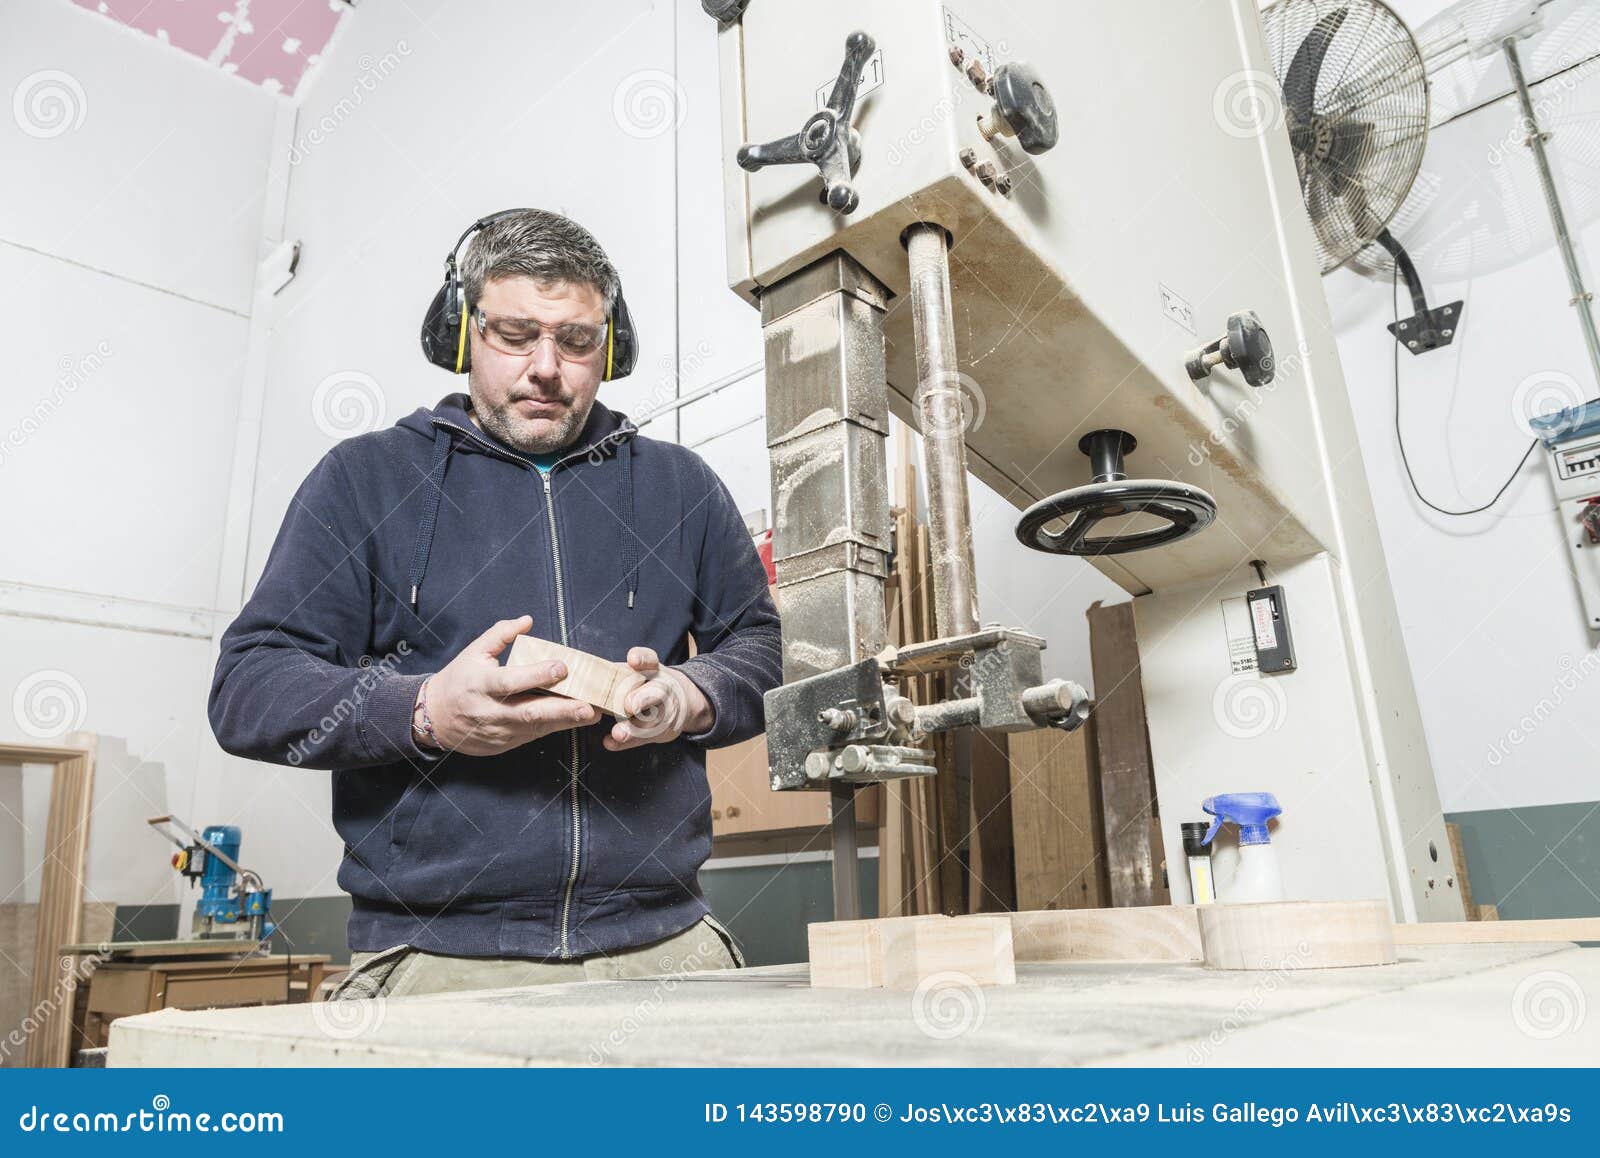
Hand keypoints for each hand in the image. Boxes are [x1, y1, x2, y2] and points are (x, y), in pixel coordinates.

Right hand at [414, 616, 598, 755]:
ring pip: (535, 728)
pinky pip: (532, 736)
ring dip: (565, 722)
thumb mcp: (474, 652)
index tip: (562, 667)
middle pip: (529, 712)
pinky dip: (554, 728)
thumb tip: (527, 620)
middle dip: (562, 710)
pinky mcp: (504, 744)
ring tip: (592, 714)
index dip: (537, 675)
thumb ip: (500, 634)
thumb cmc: (458, 680)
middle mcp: (490, 710)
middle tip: (589, 705)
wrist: (434, 718)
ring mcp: (497, 731)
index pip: (511, 681)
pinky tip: (574, 720)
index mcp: (480, 684)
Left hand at [602, 647, 713, 751]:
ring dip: (634, 728)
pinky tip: (612, 742)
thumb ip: (617, 676)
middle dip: (643, 699)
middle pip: (657, 692)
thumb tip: (584, 680)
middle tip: (629, 705)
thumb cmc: (647, 686)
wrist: (679, 702)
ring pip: (652, 721)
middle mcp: (663, 689)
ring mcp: (666, 712)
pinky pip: (644, 737)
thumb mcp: (639, 673)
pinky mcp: (661, 730)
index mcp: (654, 671)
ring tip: (618, 733)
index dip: (642, 659)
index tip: (632, 659)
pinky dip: (628, 742)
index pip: (650, 660)